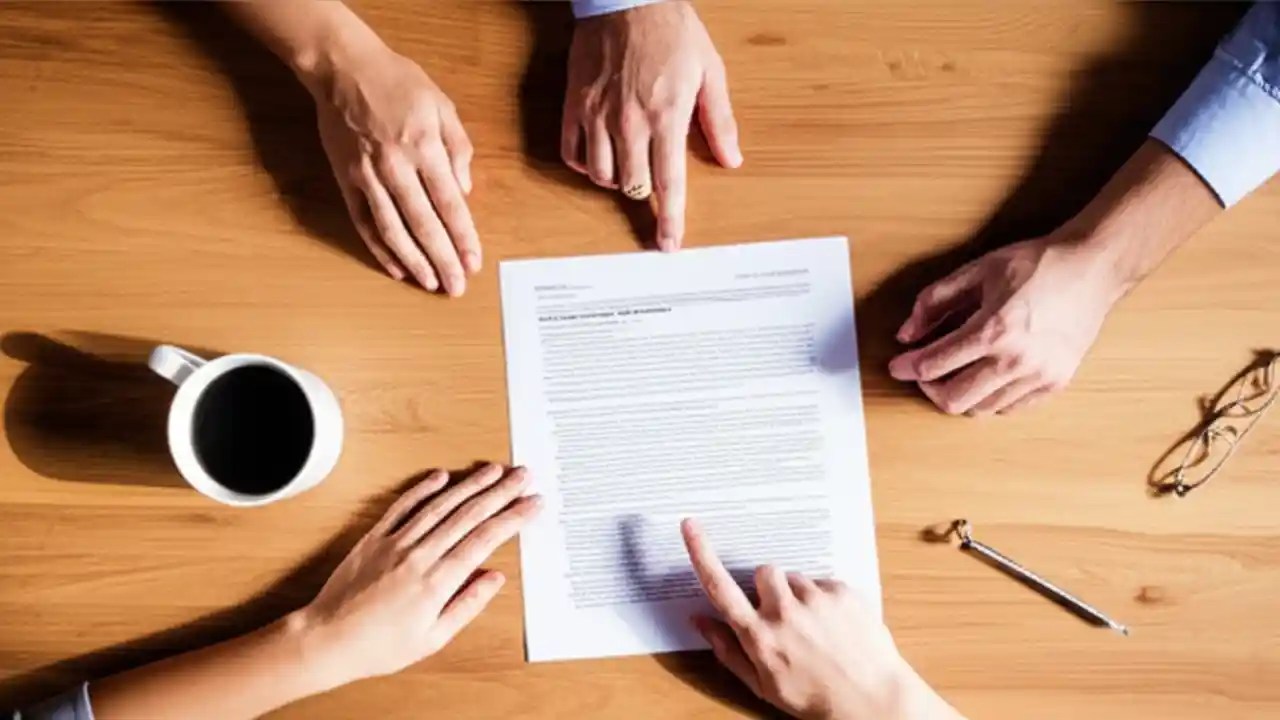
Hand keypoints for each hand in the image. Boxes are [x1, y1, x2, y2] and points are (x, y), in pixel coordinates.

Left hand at [292, 466, 540, 687]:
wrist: (328, 639)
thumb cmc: (380, 646)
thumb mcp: (433, 638)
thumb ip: (467, 604)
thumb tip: (495, 578)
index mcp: (438, 582)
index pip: (485, 539)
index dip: (513, 518)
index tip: (532, 504)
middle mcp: (420, 555)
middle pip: (469, 515)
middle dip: (501, 493)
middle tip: (523, 476)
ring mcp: (396, 542)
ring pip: (441, 505)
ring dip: (470, 484)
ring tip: (494, 471)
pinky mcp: (375, 537)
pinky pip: (403, 506)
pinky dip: (423, 489)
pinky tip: (442, 476)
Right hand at [312, 43, 477, 294]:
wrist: (343, 68)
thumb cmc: (398, 83)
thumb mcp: (442, 105)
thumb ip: (458, 148)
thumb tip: (464, 191)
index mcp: (424, 148)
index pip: (449, 204)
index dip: (463, 237)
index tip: (474, 262)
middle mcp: (396, 167)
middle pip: (424, 224)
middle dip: (442, 259)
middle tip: (456, 287)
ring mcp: (368, 176)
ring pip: (393, 230)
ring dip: (413, 261)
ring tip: (430, 284)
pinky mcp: (346, 180)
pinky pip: (364, 221)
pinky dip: (379, 247)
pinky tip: (396, 267)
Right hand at [562, 1, 741, 250]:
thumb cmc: (671, 30)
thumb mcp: (709, 71)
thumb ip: (720, 121)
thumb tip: (731, 160)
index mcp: (666, 116)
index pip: (669, 183)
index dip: (671, 220)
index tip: (668, 244)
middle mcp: (629, 121)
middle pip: (634, 186)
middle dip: (646, 191)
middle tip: (652, 175)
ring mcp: (597, 114)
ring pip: (601, 175)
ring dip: (617, 178)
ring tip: (628, 162)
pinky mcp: (574, 104)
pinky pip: (572, 153)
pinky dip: (586, 163)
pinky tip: (599, 153)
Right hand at [682, 520, 961, 719]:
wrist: (872, 701)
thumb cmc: (814, 699)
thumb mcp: (762, 685)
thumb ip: (727, 650)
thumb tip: (700, 620)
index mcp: (759, 636)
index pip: (720, 587)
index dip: (701, 553)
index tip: (690, 527)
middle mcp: (785, 612)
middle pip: (763, 572)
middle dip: (767, 587)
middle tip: (781, 613)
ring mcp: (816, 600)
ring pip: (794, 577)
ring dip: (798, 595)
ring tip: (814, 627)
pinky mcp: (842, 593)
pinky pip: (823, 582)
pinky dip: (824, 599)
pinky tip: (833, 626)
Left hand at [888, 236, 1122, 415]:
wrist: (1092, 268)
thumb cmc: (1036, 264)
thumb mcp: (977, 272)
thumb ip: (934, 302)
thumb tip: (906, 333)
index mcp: (993, 330)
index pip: (935, 364)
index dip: (908, 367)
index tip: (897, 366)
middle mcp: (1016, 360)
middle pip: (954, 400)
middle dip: (930, 389)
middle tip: (925, 373)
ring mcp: (1039, 376)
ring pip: (981, 409)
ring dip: (960, 394)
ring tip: (955, 373)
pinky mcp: (1056, 383)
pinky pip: (1010, 408)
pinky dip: (990, 398)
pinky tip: (985, 377)